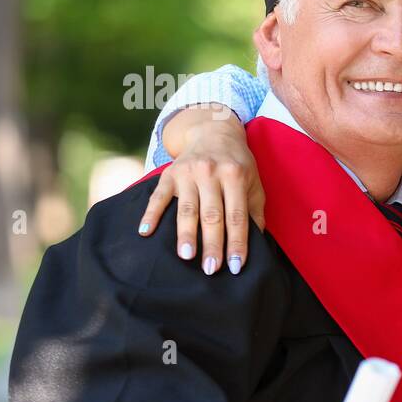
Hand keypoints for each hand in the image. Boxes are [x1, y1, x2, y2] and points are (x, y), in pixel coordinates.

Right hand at [137, 105, 265, 274]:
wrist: (214, 132)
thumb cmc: (238, 165)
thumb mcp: (254, 184)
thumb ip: (254, 212)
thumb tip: (257, 243)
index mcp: (235, 176)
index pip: (237, 216)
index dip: (237, 242)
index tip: (236, 266)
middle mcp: (211, 173)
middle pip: (212, 215)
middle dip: (212, 244)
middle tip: (211, 269)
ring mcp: (188, 173)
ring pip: (187, 209)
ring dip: (186, 234)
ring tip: (185, 256)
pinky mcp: (169, 174)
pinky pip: (158, 197)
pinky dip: (151, 214)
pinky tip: (145, 232)